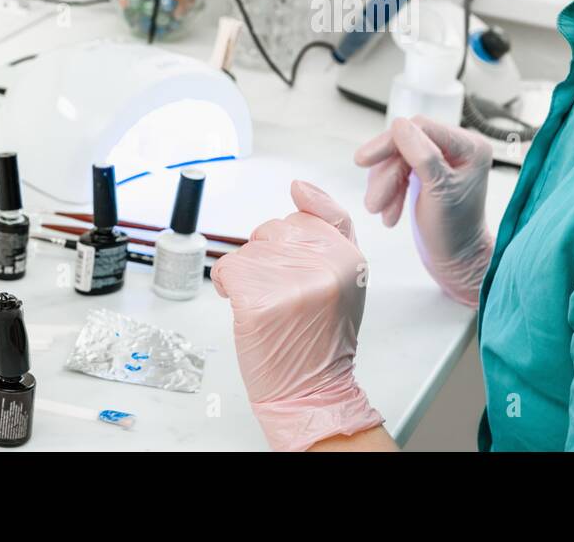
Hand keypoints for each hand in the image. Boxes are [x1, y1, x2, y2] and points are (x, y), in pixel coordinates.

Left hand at [212, 179, 383, 451]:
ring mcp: (288, 280)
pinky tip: (246, 308)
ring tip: (269, 306)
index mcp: (347, 255)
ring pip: (247, 250)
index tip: (293, 269)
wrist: (312, 389)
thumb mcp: (346, 277)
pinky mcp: (256, 299)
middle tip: (284, 295)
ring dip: (248, 276)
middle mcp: (321, 263)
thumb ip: (330, 228)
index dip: (292, 244)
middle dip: (268, 258)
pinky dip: (227, 287)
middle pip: (273, 230)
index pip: (307, 216)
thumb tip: (299, 185)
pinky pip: (226, 270)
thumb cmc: (324, 337)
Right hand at [353, 115, 493, 307]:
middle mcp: (459, 148)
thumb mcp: (439, 191)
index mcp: (470, 147)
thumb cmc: (455, 232)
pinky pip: (399, 169)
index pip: (423, 128)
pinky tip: (389, 212)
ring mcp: (443, 159)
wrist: (457, 260)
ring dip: (385, 184)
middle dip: (387, 173)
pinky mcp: (428, 171)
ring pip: (399, 158)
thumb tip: (399, 124)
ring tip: (380, 211)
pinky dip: (389, 190)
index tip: (363, 159)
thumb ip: (422, 156)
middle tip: (373, 201)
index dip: (390, 142)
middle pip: (408, 143)